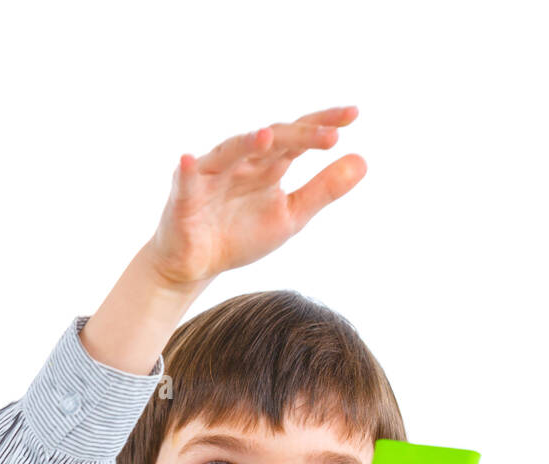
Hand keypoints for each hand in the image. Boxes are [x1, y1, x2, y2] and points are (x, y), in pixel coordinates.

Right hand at [143, 107, 366, 289]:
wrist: (196, 265)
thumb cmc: (240, 235)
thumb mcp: (290, 216)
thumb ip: (323, 190)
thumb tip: (364, 161)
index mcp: (269, 165)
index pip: (298, 136)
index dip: (323, 123)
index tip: (355, 114)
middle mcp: (242, 161)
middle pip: (272, 139)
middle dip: (299, 136)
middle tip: (331, 135)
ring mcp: (212, 174)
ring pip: (230, 151)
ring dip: (247, 143)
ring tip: (267, 137)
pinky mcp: (184, 195)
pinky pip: (186, 178)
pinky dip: (187, 169)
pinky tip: (188, 160)